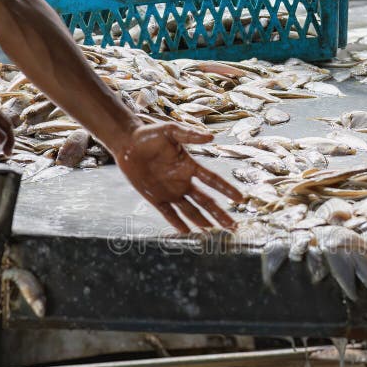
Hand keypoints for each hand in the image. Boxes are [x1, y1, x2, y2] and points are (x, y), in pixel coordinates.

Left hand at [114, 122, 243, 232]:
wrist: (127, 143)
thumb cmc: (149, 134)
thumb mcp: (170, 131)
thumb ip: (189, 134)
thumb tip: (211, 137)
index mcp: (189, 166)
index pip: (212, 180)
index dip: (226, 189)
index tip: (240, 199)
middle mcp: (183, 181)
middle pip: (206, 202)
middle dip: (219, 215)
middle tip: (232, 227)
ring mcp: (170, 191)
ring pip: (190, 211)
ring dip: (202, 223)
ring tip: (213, 235)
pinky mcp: (156, 198)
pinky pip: (169, 214)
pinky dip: (178, 224)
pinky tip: (188, 234)